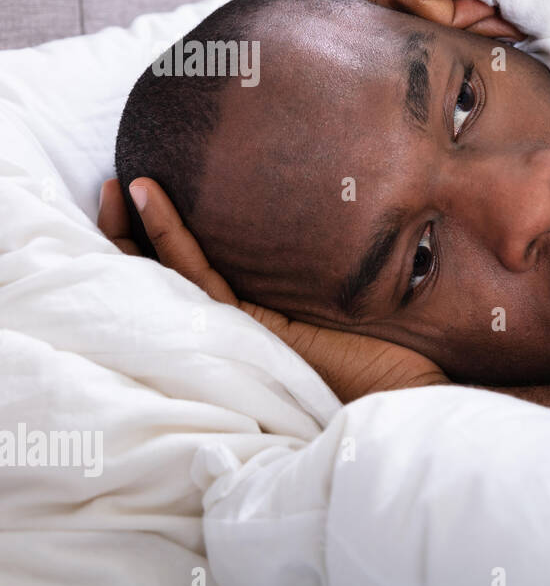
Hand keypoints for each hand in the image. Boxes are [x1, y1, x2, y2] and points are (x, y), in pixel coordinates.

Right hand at [97, 178, 448, 402]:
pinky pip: (197, 275)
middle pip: (163, 279)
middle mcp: (237, 328)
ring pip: (168, 275)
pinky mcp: (250, 329)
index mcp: (253, 324)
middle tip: (107, 187)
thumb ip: (326, 277)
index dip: (156, 239)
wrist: (404, 399)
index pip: (188, 276)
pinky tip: (150, 199)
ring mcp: (239, 329)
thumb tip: (348, 221)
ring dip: (136, 229)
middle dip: (126, 235)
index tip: (140, 192)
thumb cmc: (388, 362)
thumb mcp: (348, 307)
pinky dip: (168, 234)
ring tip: (114, 186)